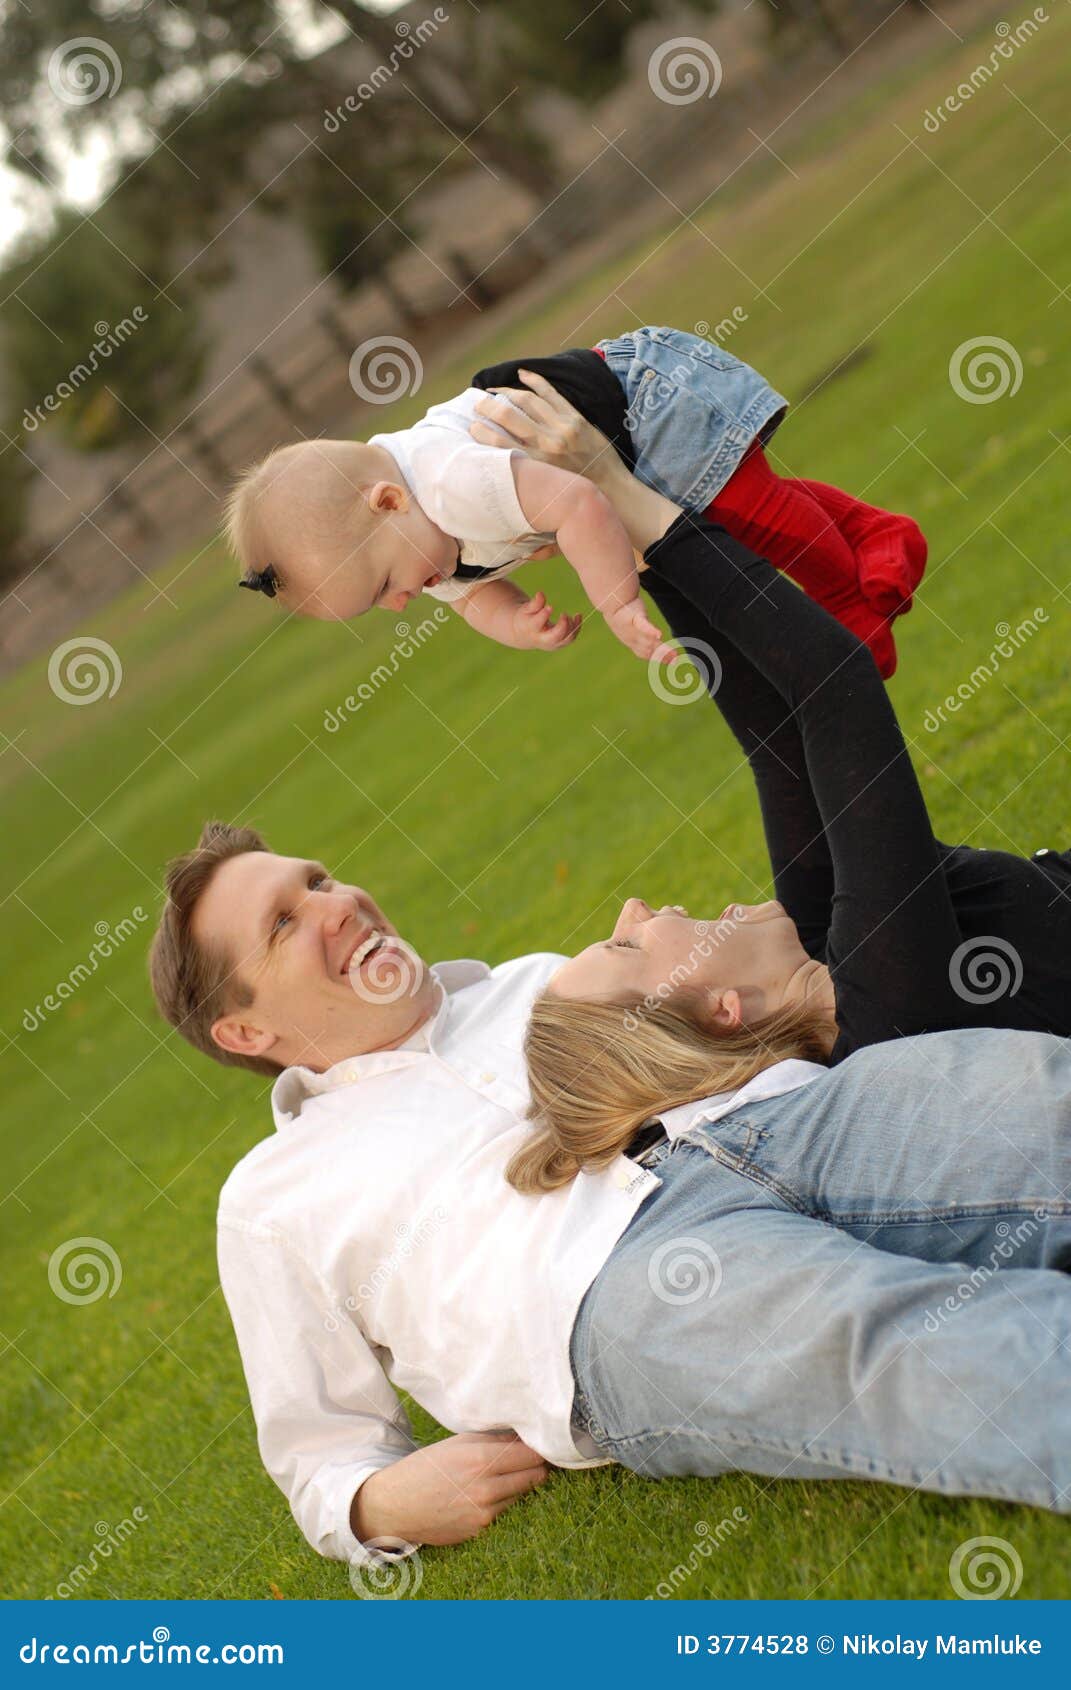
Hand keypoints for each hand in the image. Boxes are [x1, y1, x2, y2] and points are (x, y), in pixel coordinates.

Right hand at [353, 1432, 549, 1548]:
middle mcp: (487, 1489)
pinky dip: (503, 1503)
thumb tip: (525, 1434)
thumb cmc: (426, 1468)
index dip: (543, 1448)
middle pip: (535, 1476)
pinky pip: (504, 1513)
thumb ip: (493, 1439)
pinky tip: (489, 1494)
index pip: (533, 1454)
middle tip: (534, 1458)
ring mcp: (485, 1514)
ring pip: (522, 1495)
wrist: (395, 1506)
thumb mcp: (457, 1443)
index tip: (547, 1443)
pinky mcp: (480, 1531)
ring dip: (521, 1485)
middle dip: (538, 1466)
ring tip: (508, 1475)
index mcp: (481, 1460)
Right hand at [470, 369, 619, 486]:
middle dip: (488, 406)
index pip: (500, 442)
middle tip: (477, 403)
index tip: (471, 426)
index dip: (481, 431)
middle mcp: (549, 444)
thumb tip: (497, 464)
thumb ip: (523, 473)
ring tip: (494, 391)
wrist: (609, 488)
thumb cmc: (572, 491)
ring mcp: (563, 428)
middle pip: (509, 416)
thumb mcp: (544, 489)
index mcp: (537, 465)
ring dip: (507, 392)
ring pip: (527, 400)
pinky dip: (535, 381)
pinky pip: (551, 393)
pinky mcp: (576, 418)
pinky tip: (522, 374)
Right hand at [513, 590, 582, 650]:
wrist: (525, 635)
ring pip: (566, 639)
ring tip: (574, 615)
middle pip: (555, 637)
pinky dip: (576, 627)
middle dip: (562, 627)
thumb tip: (541, 594)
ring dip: (573, 627)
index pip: (537, 624)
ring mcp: (552, 643)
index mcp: (531, 629)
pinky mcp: (560, 643)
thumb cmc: (526, 618)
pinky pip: (571, 637)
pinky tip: (578, 615)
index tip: (550, 607)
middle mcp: (542, 639)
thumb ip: (534, 603)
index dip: (544, 615)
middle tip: (564, 614)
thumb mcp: (526, 609)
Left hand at [603, 595, 668, 661]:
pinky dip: (651, 631)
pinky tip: (659, 635)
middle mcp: (632, 639)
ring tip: (673, 653)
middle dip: (663, 656)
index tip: (672, 662)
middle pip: (650, 650)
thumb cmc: (623, 613)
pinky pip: (643, 625)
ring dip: (662, 648)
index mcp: (632, 642)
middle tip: (676, 660)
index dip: (659, 659)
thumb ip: (643, 633)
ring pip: (649, 641)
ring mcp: (633, 629)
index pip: (646, 654)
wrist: (611, 601)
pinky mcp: (635, 617)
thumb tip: (655, 637)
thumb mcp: (632, 627)